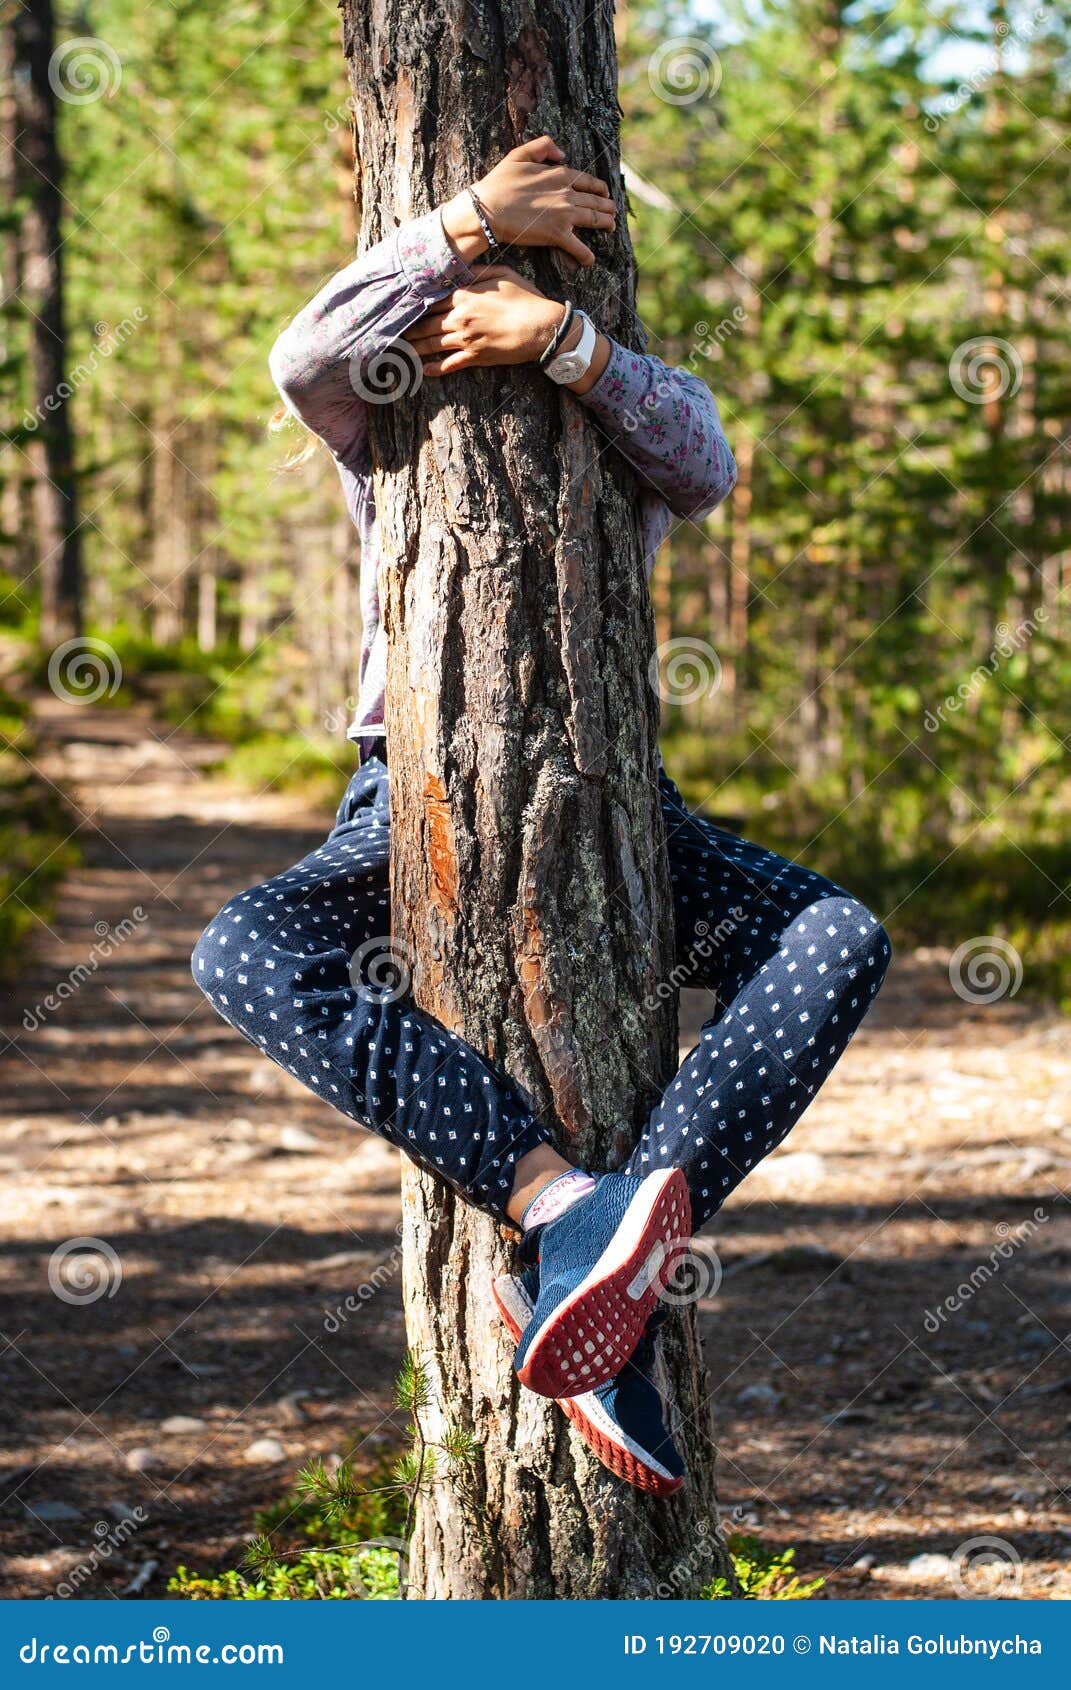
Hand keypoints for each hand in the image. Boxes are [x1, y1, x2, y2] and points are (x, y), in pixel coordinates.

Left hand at [403, 266, 564, 375]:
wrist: (542, 328)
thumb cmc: (525, 298)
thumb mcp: (502, 274)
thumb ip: (477, 271)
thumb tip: (459, 269)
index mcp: (464, 296)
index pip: (430, 300)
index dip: (413, 305)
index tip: (399, 308)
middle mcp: (460, 318)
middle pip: (425, 324)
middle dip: (407, 328)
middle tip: (390, 331)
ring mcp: (466, 340)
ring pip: (432, 345)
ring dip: (414, 348)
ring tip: (399, 350)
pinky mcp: (475, 358)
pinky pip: (449, 365)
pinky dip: (434, 369)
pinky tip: (423, 371)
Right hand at [442, 136, 615, 267]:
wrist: (488, 209)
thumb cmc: (499, 183)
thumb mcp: (519, 154)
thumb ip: (543, 146)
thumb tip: (563, 153)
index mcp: (560, 174)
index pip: (589, 181)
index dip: (600, 189)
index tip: (604, 194)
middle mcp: (567, 193)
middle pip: (596, 201)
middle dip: (607, 207)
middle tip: (612, 213)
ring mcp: (565, 215)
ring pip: (595, 220)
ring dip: (606, 224)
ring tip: (611, 228)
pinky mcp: (558, 235)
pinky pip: (580, 248)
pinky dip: (587, 255)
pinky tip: (590, 260)